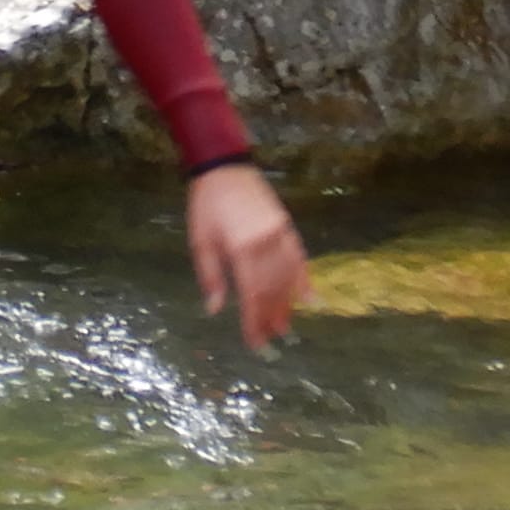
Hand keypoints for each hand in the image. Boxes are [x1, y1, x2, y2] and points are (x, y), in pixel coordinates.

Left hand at [186, 163, 307, 350]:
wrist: (224, 167)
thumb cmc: (206, 206)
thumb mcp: (201, 241)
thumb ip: (211, 276)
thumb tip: (215, 309)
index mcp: (242, 248)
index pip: (252, 294)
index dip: (254, 321)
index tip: (255, 342)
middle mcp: (266, 243)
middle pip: (272, 289)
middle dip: (271, 316)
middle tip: (270, 337)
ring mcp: (280, 234)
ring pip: (289, 277)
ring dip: (288, 303)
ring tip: (285, 325)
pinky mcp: (287, 226)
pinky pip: (299, 258)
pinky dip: (304, 279)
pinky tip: (308, 298)